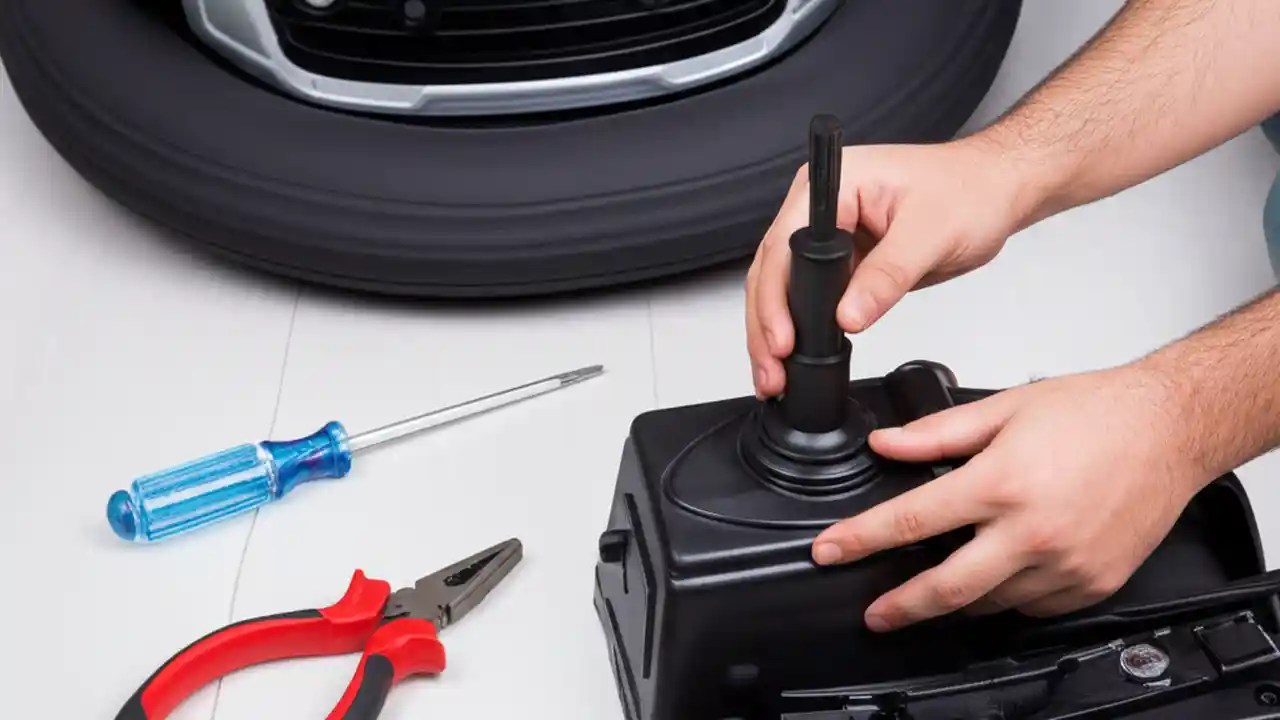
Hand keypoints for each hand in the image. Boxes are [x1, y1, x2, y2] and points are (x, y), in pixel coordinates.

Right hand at [746, 137, 1035, 397]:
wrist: (995, 190)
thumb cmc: (971, 191)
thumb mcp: (932, 233)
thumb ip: (888, 275)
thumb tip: (848, 315)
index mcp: (833, 184)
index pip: (784, 246)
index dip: (777, 298)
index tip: (783, 340)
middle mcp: (819, 206)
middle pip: (770, 270)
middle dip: (765, 326)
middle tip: (771, 373)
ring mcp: (826, 233)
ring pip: (780, 287)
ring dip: (772, 333)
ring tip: (773, 376)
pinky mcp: (840, 258)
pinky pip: (807, 296)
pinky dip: (798, 328)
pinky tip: (792, 358)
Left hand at [810, 362, 1208, 631]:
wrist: (1172, 429)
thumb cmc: (1095, 413)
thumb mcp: (1004, 409)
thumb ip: (936, 434)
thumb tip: (885, 445)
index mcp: (1001, 484)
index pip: (911, 522)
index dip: (861, 540)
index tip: (829, 551)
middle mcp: (1032, 533)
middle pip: (946, 587)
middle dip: (899, 606)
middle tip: (873, 613)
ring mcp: (1065, 567)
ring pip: (990, 603)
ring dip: (956, 598)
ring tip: (937, 584)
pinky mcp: (1092, 585)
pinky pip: (1034, 608)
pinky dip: (1008, 598)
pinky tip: (998, 576)